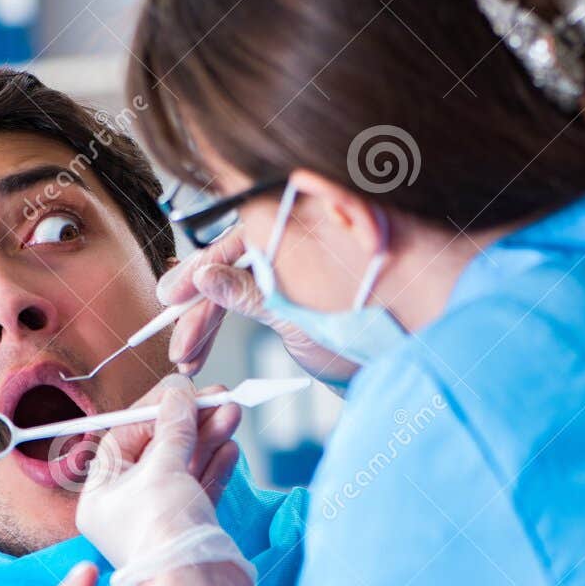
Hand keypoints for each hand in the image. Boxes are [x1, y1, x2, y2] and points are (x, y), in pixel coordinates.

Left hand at [77, 375, 255, 585]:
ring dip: (207, 438)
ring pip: (183, 467)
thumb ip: (173, 428)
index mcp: (100, 496)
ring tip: (232, 413)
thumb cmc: (164, 533)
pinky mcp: (189, 528)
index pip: (122, 438)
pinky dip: (215, 466)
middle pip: (157, 451)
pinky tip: (230, 446)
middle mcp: (126, 508)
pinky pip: (200, 488)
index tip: (181, 392)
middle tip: (217, 398)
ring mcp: (159, 519)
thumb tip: (178, 394)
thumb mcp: (164, 469)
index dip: (153, 411)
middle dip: (189, 422)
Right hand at [160, 226, 359, 383]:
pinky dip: (228, 323)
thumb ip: (247, 292)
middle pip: (229, 267)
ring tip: (189, 357)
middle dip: (199, 309)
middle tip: (177, 342)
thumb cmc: (371, 319)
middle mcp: (293, 238)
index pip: (231, 242)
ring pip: (236, 287)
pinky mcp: (296, 290)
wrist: (413, 341)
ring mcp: (295, 264)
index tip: (171, 297)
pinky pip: (250, 300)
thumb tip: (204, 277)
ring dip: (208, 322)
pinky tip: (205, 346)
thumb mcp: (297, 312)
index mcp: (293, 227)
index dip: (196, 272)